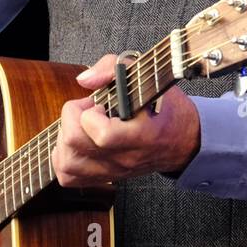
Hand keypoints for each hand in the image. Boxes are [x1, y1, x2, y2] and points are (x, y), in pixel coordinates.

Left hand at [51, 54, 200, 187]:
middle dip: (71, 119)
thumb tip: (84, 79)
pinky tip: (75, 143)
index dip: (90, 114)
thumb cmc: (165, 107)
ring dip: (63, 140)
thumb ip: (113, 68)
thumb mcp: (148, 75)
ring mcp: (113, 170)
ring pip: (66, 164)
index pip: (103, 135)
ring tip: (79, 126)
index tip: (99, 103)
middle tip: (86, 109)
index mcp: (141, 134)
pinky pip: (69, 178)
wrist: (183, 140)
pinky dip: (63, 159)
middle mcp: (125, 157)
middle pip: (75, 145)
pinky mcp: (105, 177)